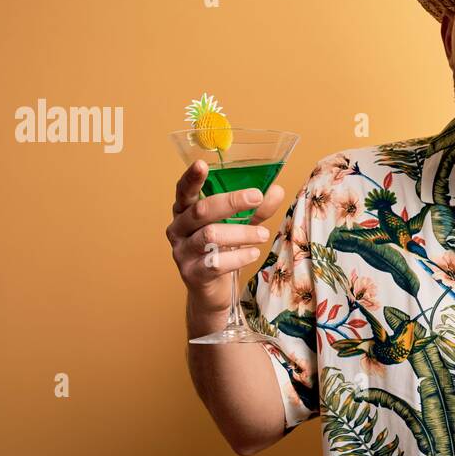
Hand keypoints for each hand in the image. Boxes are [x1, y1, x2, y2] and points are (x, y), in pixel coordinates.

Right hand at [166, 159, 286, 313]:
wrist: (213, 292)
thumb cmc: (222, 252)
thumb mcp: (240, 226)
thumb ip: (255, 210)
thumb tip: (276, 189)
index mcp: (185, 212)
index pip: (184, 191)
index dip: (191, 178)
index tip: (202, 164)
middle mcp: (178, 229)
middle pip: (201, 210)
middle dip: (231, 202)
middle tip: (257, 196)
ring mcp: (182, 252)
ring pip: (210, 236)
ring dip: (241, 232)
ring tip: (263, 234)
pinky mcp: (192, 274)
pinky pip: (215, 263)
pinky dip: (238, 256)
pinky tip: (253, 253)